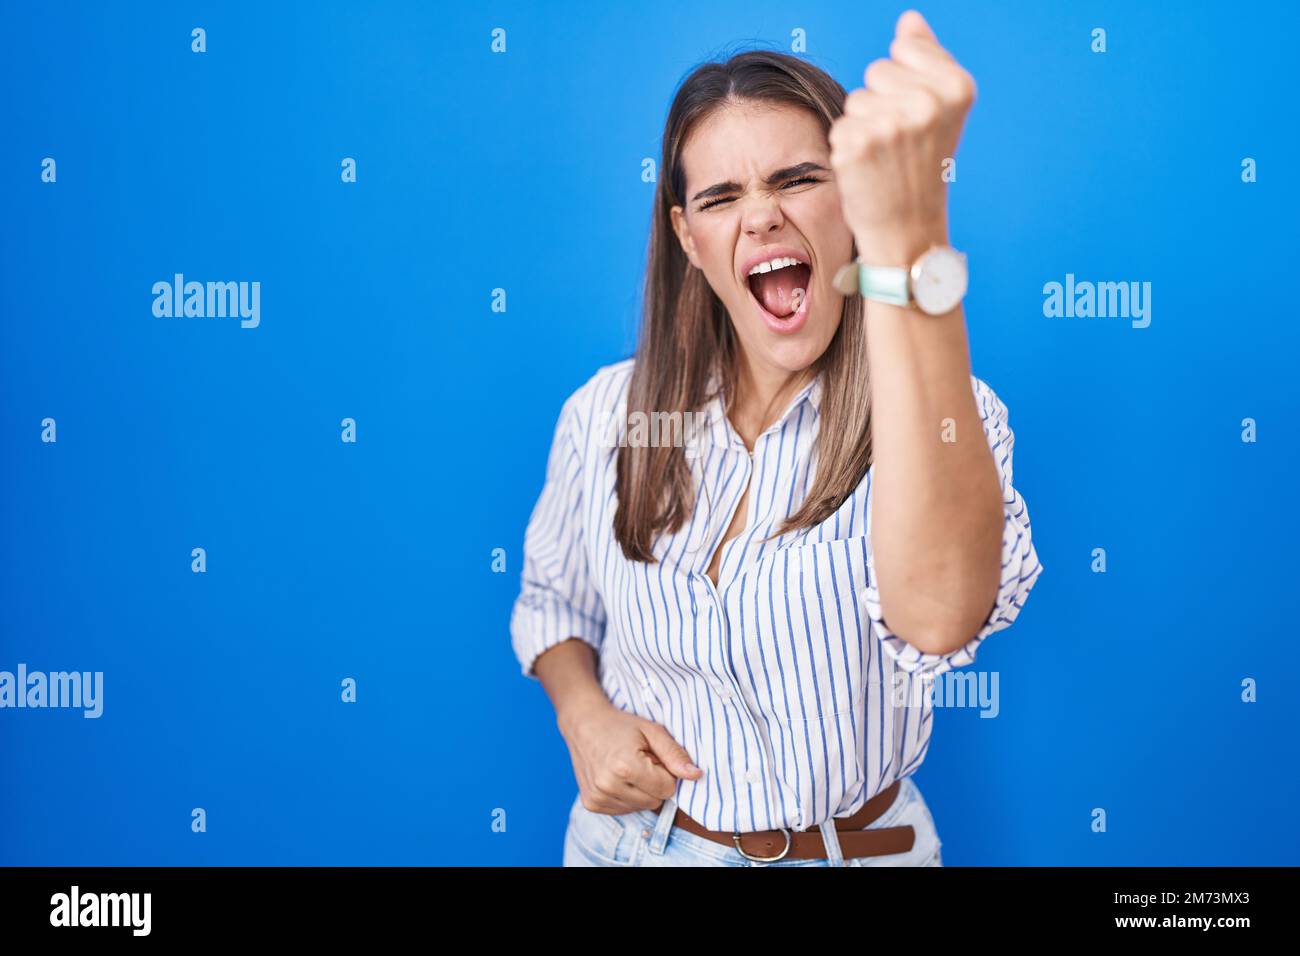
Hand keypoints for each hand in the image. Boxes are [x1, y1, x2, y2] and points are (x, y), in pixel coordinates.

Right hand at [558, 697, 703, 813]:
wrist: (583, 724)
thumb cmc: (620, 725)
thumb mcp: (652, 731)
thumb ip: (675, 754)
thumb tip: (696, 775)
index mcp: (625, 767)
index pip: (667, 789)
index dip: (665, 772)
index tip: (651, 757)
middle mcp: (609, 786)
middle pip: (655, 802)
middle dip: (654, 783)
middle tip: (640, 761)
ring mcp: (598, 797)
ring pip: (640, 808)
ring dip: (640, 791)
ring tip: (626, 768)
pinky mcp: (591, 804)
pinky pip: (624, 810)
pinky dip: (626, 796)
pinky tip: (616, 777)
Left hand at [829, 9, 975, 264]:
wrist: (909, 229)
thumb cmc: (922, 168)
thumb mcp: (938, 111)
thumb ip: (925, 59)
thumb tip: (909, 20)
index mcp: (957, 86)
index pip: (904, 48)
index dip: (904, 83)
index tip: (920, 119)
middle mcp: (928, 103)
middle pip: (876, 70)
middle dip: (882, 102)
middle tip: (900, 143)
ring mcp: (893, 124)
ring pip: (856, 98)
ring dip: (864, 126)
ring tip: (885, 157)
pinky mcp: (860, 143)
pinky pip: (840, 124)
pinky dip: (848, 147)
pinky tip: (868, 170)